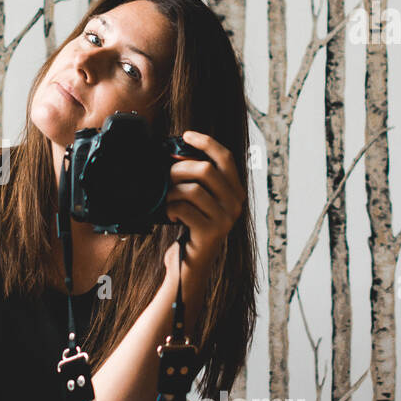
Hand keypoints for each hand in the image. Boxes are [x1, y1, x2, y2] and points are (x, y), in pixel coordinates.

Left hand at [161, 129, 245, 280]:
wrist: (189, 265)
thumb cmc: (189, 226)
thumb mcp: (197, 200)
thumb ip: (195, 178)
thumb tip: (175, 153)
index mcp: (235, 191)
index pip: (226, 157)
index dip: (206, 142)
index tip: (186, 135)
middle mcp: (236, 204)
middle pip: (205, 170)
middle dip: (178, 169)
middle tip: (164, 176)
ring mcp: (225, 219)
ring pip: (192, 189)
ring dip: (171, 192)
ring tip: (166, 200)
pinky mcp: (211, 233)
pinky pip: (182, 209)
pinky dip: (169, 209)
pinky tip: (169, 216)